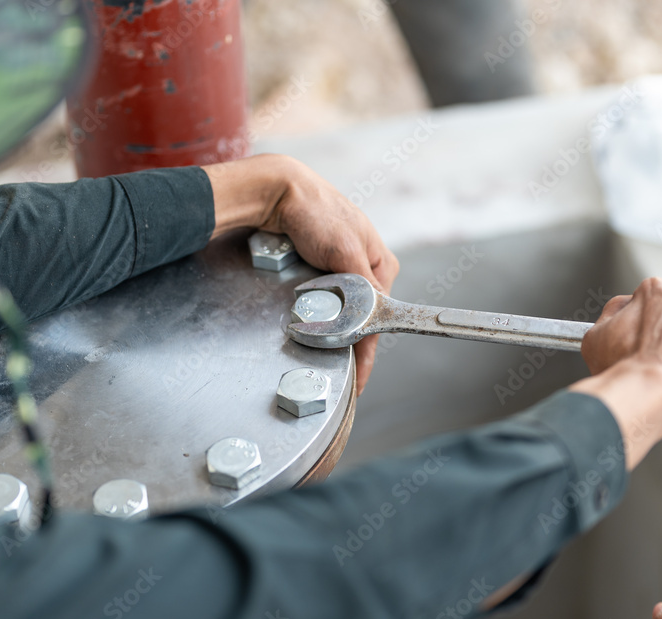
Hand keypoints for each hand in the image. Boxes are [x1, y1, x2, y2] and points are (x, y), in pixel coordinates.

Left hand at [203, 155, 399, 394]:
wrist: (279, 192)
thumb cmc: (316, 213)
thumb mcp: (346, 252)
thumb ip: (364, 288)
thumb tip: (374, 318)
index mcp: (382, 264)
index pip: (378, 319)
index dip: (367, 354)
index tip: (357, 382)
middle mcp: (367, 268)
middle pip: (361, 318)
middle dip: (349, 343)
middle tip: (335, 372)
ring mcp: (344, 269)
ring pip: (342, 312)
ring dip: (331, 330)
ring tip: (319, 353)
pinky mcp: (322, 269)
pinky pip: (325, 301)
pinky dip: (318, 315)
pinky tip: (310, 327)